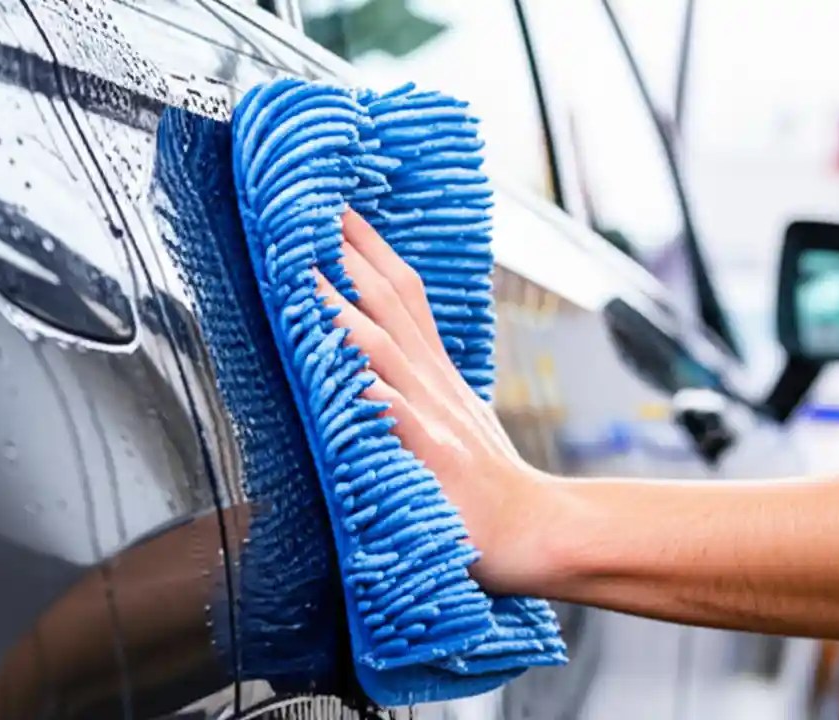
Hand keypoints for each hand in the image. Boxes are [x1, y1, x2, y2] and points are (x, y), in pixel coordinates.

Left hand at [315, 210, 552, 593]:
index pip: (403, 294)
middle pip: (388, 304)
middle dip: (348, 257)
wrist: (536, 529)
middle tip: (309, 215)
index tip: (337, 211)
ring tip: (302, 278)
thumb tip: (375, 363)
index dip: (370, 249)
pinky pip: (395, 417)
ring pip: (381, 348)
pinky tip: (341, 373)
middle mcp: (433, 383)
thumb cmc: (487, 483)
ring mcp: (435, 416)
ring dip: (341, 311)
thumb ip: (417, 387)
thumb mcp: (456, 418)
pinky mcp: (434, 457)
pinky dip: (368, 391)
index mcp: (436, 373)